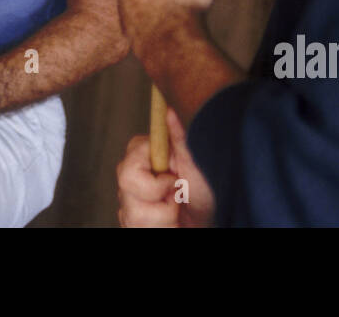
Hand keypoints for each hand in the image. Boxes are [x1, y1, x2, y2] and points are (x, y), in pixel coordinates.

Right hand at [117, 108, 214, 227]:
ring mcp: (127, 202)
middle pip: (127, 192)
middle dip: (162, 203)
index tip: (175, 180)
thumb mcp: (195, 163)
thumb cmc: (206, 188)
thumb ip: (179, 138)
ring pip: (134, 217)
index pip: (130, 167)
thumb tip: (169, 111)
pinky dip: (162, 228)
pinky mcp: (130, 221)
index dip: (155, 181)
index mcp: (140, 156)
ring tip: (177, 213)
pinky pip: (135, 228)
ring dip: (165, 219)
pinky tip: (171, 223)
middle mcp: (129, 178)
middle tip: (178, 197)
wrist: (211, 218)